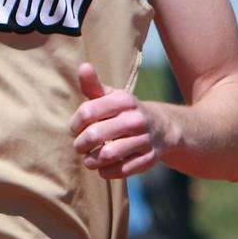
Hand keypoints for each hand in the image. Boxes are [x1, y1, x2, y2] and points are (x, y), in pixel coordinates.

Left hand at [70, 62, 162, 178]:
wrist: (162, 128)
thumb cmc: (125, 112)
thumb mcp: (112, 97)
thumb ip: (94, 85)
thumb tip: (83, 66)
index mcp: (124, 100)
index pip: (87, 112)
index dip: (75, 124)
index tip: (74, 129)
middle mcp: (136, 119)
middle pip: (95, 135)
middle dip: (80, 144)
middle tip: (79, 146)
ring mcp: (144, 140)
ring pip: (108, 155)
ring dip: (91, 160)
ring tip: (88, 159)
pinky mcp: (148, 159)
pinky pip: (121, 170)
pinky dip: (106, 172)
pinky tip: (102, 168)